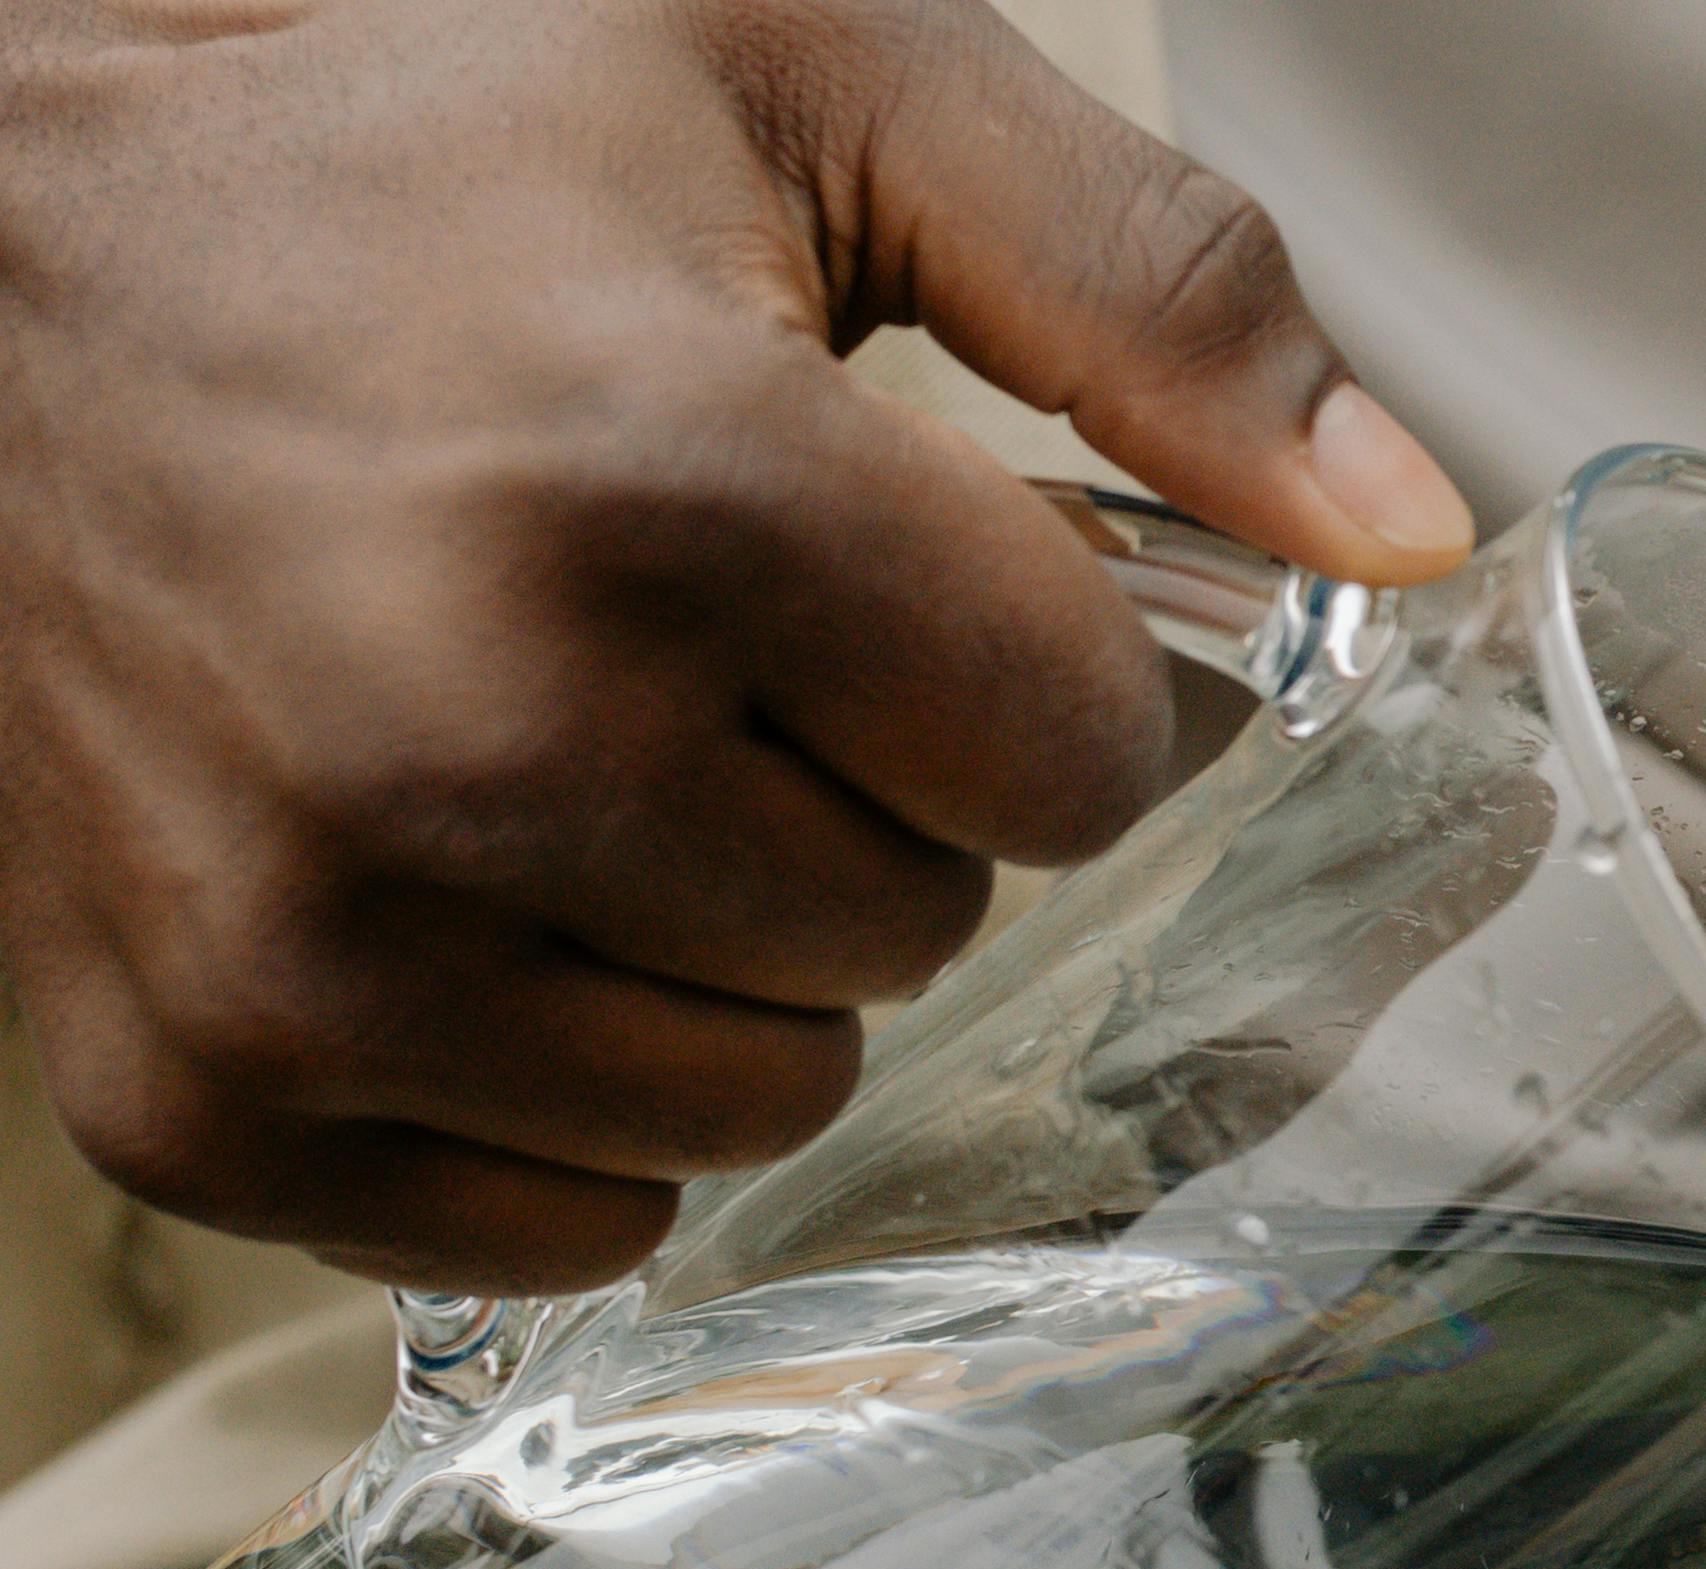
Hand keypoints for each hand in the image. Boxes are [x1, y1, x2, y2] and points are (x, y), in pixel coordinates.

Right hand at [0, 0, 1470, 1290]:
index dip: (1024, 650)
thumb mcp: (809, 76)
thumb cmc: (407, 142)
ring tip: (550, 727)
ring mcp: (312, 948)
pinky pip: (571, 1217)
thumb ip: (1153, 296)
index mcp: (664, 486)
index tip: (877, 546)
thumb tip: (1402, 532)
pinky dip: (562, 1091)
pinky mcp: (201, 1087)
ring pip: (762, 1097)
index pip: (1084, 758)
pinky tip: (453, 878)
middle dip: (859, 788)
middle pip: (923, 933)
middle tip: (665, 609)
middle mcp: (475, 743)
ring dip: (721, 947)